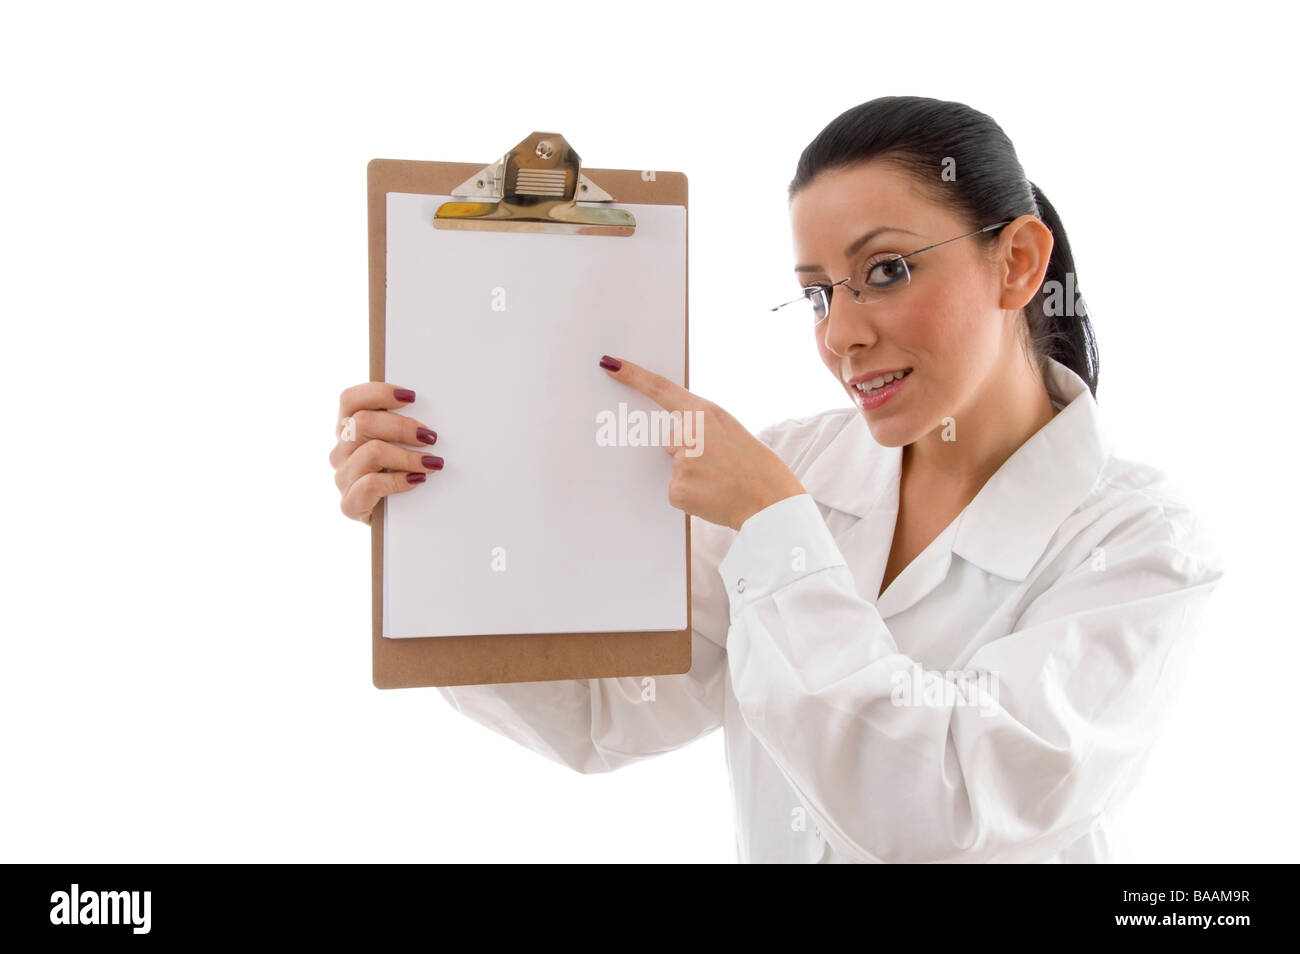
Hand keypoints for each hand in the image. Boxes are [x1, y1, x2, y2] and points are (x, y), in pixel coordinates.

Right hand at [330, 382, 444, 523]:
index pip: (350, 400)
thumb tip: (431, 412)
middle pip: (362, 423)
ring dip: (408, 456)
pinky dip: (399, 480)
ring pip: (372, 452)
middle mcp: (341, 451)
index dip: (378, 393)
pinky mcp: (349, 504)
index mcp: (348, 430)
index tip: (411, 396)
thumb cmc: (403, 475)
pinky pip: (372, 484)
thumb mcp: (400, 446)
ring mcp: (343, 477)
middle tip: (430, 436)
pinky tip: (417, 480)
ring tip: (433, 463)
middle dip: (402, 427)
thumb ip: (403, 427)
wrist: (397, 523)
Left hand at [600, 356, 806, 530]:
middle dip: (687, 450)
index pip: (661, 389)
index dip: (634, 376)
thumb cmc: (754, 465)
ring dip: (691, 473)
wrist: (770, 500)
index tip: (611, 365)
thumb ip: (700, 427)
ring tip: (720, 480)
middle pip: (670, 439)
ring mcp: (681, 461)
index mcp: (705, 412)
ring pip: (674, 465)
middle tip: (719, 462)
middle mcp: (689, 433)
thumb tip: (674, 440)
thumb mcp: (729, 431)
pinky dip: (690, 495)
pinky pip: (674, 489)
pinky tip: (711, 495)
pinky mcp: (676, 488)